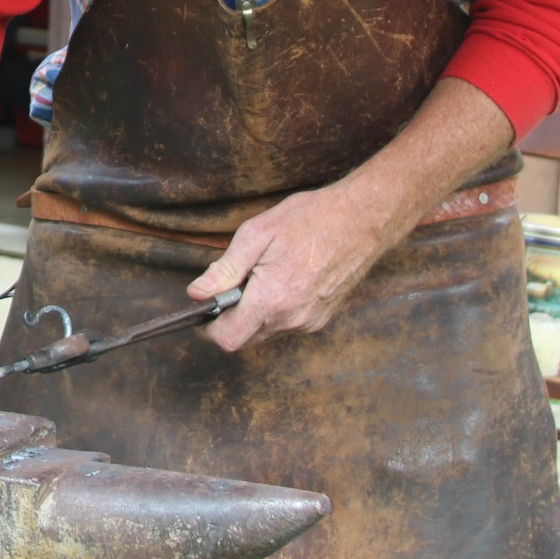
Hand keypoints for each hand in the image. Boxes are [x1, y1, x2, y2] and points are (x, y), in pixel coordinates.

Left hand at [186, 184, 389, 352]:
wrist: (362, 219)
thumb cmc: (310, 219)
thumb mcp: (257, 234)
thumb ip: (225, 269)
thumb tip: (197, 293)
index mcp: (272, 300)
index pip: (228, 339)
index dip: (209, 329)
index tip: (203, 310)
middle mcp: (293, 319)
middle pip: (246, 339)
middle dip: (230, 320)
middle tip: (231, 285)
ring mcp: (310, 321)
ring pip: (266, 332)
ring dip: (253, 313)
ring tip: (260, 276)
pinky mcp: (322, 318)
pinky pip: (286, 324)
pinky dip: (274, 310)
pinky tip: (281, 279)